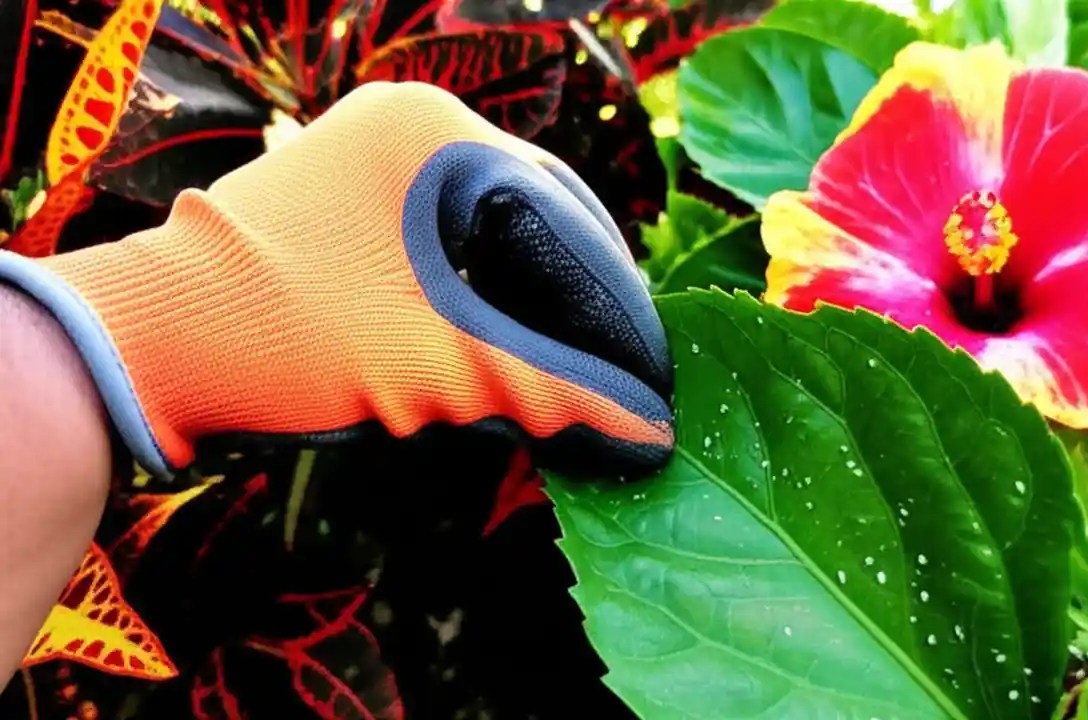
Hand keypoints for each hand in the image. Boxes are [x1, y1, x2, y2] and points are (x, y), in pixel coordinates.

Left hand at [0, 81, 673, 479]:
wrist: (146, 350)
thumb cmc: (293, 340)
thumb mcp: (440, 365)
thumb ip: (556, 393)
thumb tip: (654, 435)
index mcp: (441, 134)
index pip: (569, 225)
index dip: (620, 316)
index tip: (658, 390)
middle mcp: (415, 127)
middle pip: (542, 225)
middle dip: (585, 313)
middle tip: (628, 389)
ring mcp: (379, 162)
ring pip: (499, 241)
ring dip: (542, 313)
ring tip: (584, 382)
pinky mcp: (355, 203)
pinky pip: (453, 250)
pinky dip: (492, 305)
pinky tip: (521, 356)